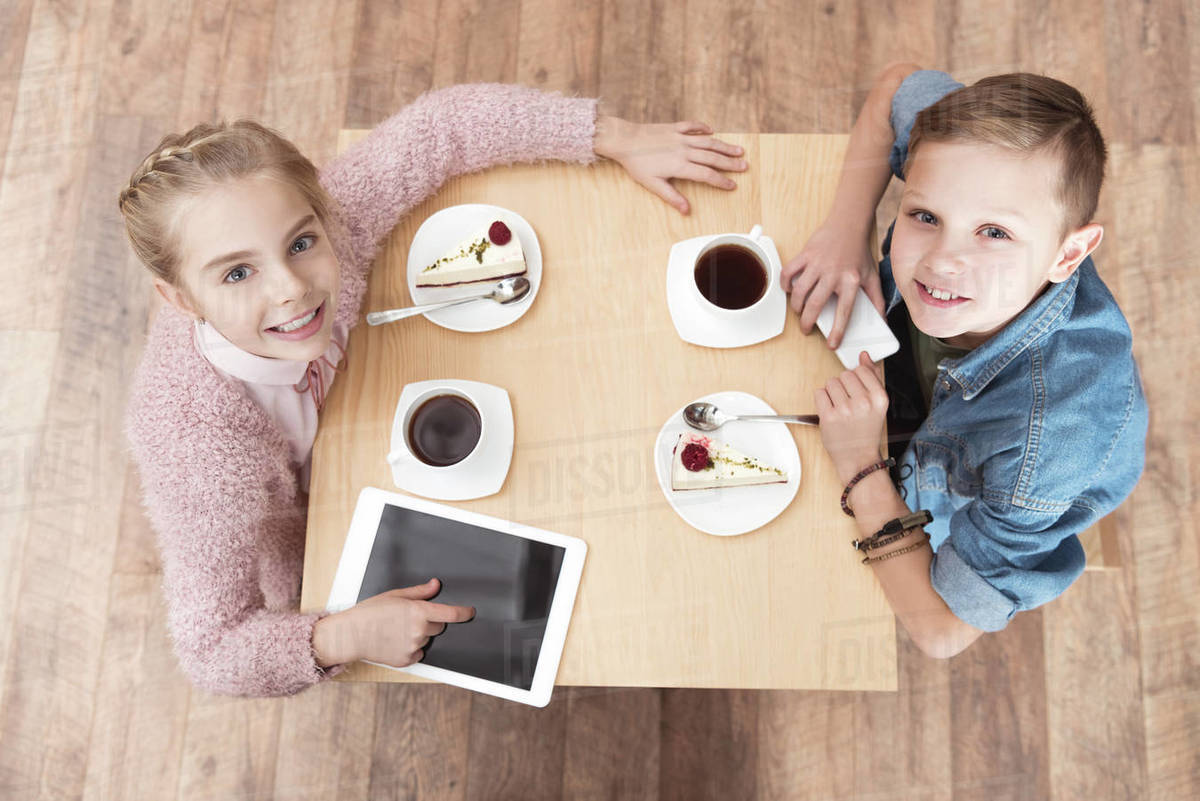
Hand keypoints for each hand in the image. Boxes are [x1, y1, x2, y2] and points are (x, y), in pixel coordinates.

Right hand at [313, 578, 474, 667]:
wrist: (351, 634)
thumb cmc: (370, 612)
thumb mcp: (395, 595)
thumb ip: (420, 592)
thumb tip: (436, 585)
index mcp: (418, 612)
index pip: (451, 614)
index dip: (464, 612)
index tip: (470, 612)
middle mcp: (419, 631)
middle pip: (439, 627)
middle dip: (431, 621)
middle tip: (410, 617)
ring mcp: (413, 647)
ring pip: (427, 639)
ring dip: (420, 634)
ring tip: (397, 629)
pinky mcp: (407, 660)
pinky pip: (418, 652)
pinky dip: (412, 647)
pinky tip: (396, 641)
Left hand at [594, 116, 746, 213]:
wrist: (624, 140)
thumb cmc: (637, 164)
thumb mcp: (653, 184)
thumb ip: (672, 197)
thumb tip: (686, 211)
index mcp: (680, 165)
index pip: (706, 175)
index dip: (721, 181)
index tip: (732, 185)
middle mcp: (684, 150)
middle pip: (712, 158)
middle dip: (730, 163)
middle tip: (744, 166)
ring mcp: (681, 137)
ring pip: (708, 141)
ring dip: (724, 146)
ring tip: (738, 150)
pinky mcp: (674, 127)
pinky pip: (693, 126)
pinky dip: (703, 128)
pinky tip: (712, 131)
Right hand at [780, 221, 885, 348]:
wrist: (848, 224)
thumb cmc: (858, 251)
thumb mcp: (872, 276)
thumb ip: (877, 300)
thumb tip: (882, 321)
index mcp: (851, 281)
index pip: (844, 312)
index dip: (837, 331)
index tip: (832, 344)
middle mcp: (833, 273)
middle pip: (815, 304)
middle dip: (807, 322)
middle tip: (806, 329)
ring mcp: (817, 263)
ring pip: (799, 291)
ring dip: (795, 306)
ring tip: (799, 311)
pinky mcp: (805, 255)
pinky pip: (789, 272)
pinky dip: (785, 284)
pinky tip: (789, 290)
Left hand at [814, 351, 889, 484]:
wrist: (858, 458)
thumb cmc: (867, 431)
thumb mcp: (877, 404)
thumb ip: (872, 377)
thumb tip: (864, 355)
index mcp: (879, 397)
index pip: (861, 370)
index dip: (856, 379)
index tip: (856, 391)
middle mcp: (864, 402)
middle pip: (844, 375)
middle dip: (843, 386)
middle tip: (848, 403)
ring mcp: (845, 410)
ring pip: (830, 382)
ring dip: (832, 392)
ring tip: (840, 407)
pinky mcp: (828, 417)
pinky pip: (819, 393)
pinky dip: (822, 400)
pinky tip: (830, 411)